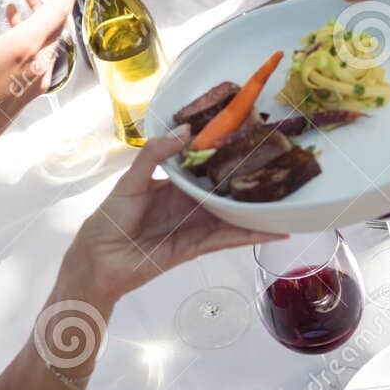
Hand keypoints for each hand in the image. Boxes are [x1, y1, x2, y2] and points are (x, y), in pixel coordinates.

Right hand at [0, 0, 80, 190]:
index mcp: (24, 48)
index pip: (58, 9)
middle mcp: (37, 63)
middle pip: (57, 21)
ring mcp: (35, 78)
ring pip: (49, 37)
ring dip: (41, 13)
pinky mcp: (29, 88)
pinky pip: (39, 53)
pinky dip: (32, 32)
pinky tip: (12, 23)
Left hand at [64, 133, 284, 303]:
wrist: (100, 259)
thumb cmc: (111, 217)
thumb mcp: (132, 179)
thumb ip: (155, 154)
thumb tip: (187, 130)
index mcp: (174, 185)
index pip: (205, 167)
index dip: (225, 155)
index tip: (251, 138)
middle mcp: (190, 204)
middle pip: (225, 191)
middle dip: (249, 181)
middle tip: (282, 165)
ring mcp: (196, 226)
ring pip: (233, 215)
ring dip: (258, 210)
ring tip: (289, 200)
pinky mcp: (198, 247)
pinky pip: (228, 239)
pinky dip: (251, 236)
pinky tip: (275, 231)